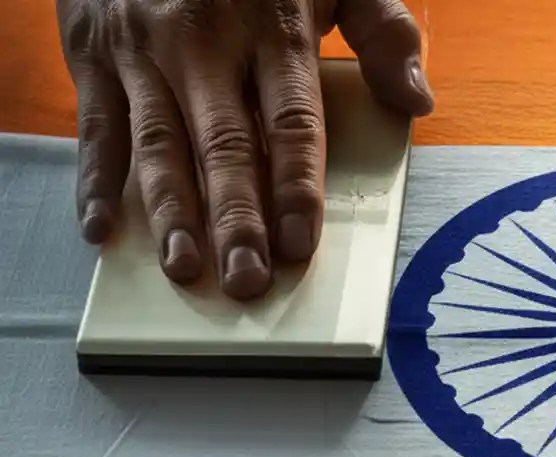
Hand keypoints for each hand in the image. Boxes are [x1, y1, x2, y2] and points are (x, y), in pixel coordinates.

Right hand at [56, 0, 433, 299]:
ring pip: (159, 144)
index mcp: (273, 31)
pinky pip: (95, 125)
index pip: (291, 123)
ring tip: (185, 270)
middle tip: (247, 282)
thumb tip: (417, 99)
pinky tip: (102, 229)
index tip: (300, 243)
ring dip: (171, 213)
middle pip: (225, 146)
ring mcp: (143, 50)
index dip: (296, 187)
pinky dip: (95, 179)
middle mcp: (204, 44)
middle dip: (236, 221)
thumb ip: (384, 31)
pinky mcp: (94, 54)